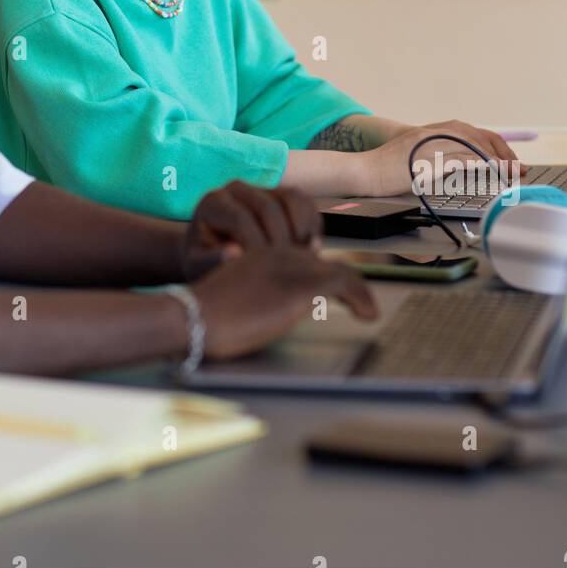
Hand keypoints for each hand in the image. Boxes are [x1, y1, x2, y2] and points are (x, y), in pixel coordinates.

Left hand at [181, 180, 321, 280]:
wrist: (215, 254)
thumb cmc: (205, 262)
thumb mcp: (199, 266)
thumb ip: (211, 262)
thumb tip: (234, 254)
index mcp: (213, 202)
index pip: (241, 219)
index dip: (257, 246)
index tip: (265, 272)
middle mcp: (236, 188)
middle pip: (268, 207)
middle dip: (281, 241)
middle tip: (288, 269)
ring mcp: (261, 188)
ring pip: (292, 197)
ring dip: (302, 229)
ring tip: (303, 258)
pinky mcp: (280, 194)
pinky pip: (304, 201)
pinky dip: (312, 223)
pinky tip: (310, 248)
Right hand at [189, 246, 378, 360]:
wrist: (198, 316)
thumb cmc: (210, 315)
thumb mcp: (238, 292)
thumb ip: (261, 289)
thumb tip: (284, 304)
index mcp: (263, 251)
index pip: (304, 252)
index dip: (324, 268)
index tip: (339, 286)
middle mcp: (280, 252)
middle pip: (324, 262)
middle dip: (344, 281)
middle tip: (361, 302)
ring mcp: (292, 265)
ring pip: (339, 270)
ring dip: (356, 290)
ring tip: (366, 309)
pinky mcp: (301, 284)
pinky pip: (344, 282)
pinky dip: (361, 298)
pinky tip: (368, 313)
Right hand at [357, 120, 525, 199]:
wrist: (363, 172)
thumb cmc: (385, 171)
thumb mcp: (414, 159)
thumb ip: (435, 158)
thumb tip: (461, 169)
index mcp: (431, 131)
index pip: (470, 131)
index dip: (493, 144)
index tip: (508, 160)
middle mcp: (433, 132)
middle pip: (476, 134)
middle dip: (502, 150)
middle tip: (519, 168)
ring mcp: (430, 143)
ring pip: (474, 145)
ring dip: (498, 159)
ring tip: (514, 172)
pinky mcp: (429, 158)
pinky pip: (464, 158)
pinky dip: (484, 165)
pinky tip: (495, 173)